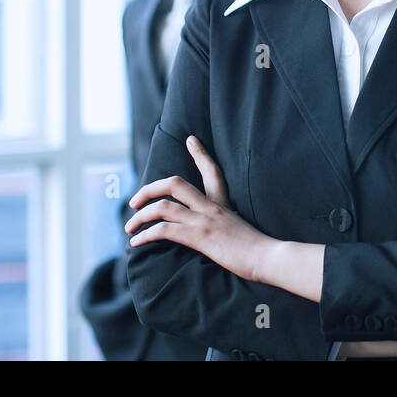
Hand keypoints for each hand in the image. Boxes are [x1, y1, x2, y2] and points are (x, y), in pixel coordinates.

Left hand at [124, 136, 271, 281]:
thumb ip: (226, 224)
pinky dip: (146, 234)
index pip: (212, 171)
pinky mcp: (200, 236)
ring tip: (129, 227)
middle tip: (134, 201)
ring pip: (163, 206)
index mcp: (222, 203)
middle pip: (174, 184)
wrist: (268, 256)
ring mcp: (204, 220)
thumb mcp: (241, 229)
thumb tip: (216, 232)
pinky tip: (137, 242)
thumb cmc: (258, 249)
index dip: (200, 154)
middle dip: (148, 190)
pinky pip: (165, 229)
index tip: (191, 139)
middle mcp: (211, 206)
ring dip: (140, 216)